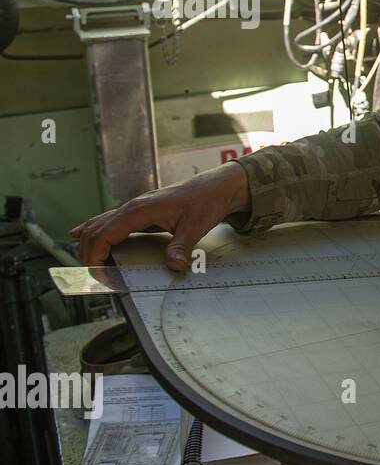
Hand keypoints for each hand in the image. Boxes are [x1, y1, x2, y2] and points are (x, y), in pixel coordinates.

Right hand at [69, 160, 251, 271]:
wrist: (216, 186)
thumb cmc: (206, 201)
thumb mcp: (196, 226)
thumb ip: (181, 246)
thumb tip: (174, 266)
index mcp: (139, 210)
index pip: (103, 234)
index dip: (96, 257)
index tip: (101, 275)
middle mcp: (132, 207)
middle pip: (95, 231)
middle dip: (88, 255)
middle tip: (96, 278)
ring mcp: (134, 209)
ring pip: (99, 225)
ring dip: (89, 244)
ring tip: (87, 265)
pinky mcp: (140, 212)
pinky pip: (109, 221)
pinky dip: (93, 230)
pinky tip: (78, 234)